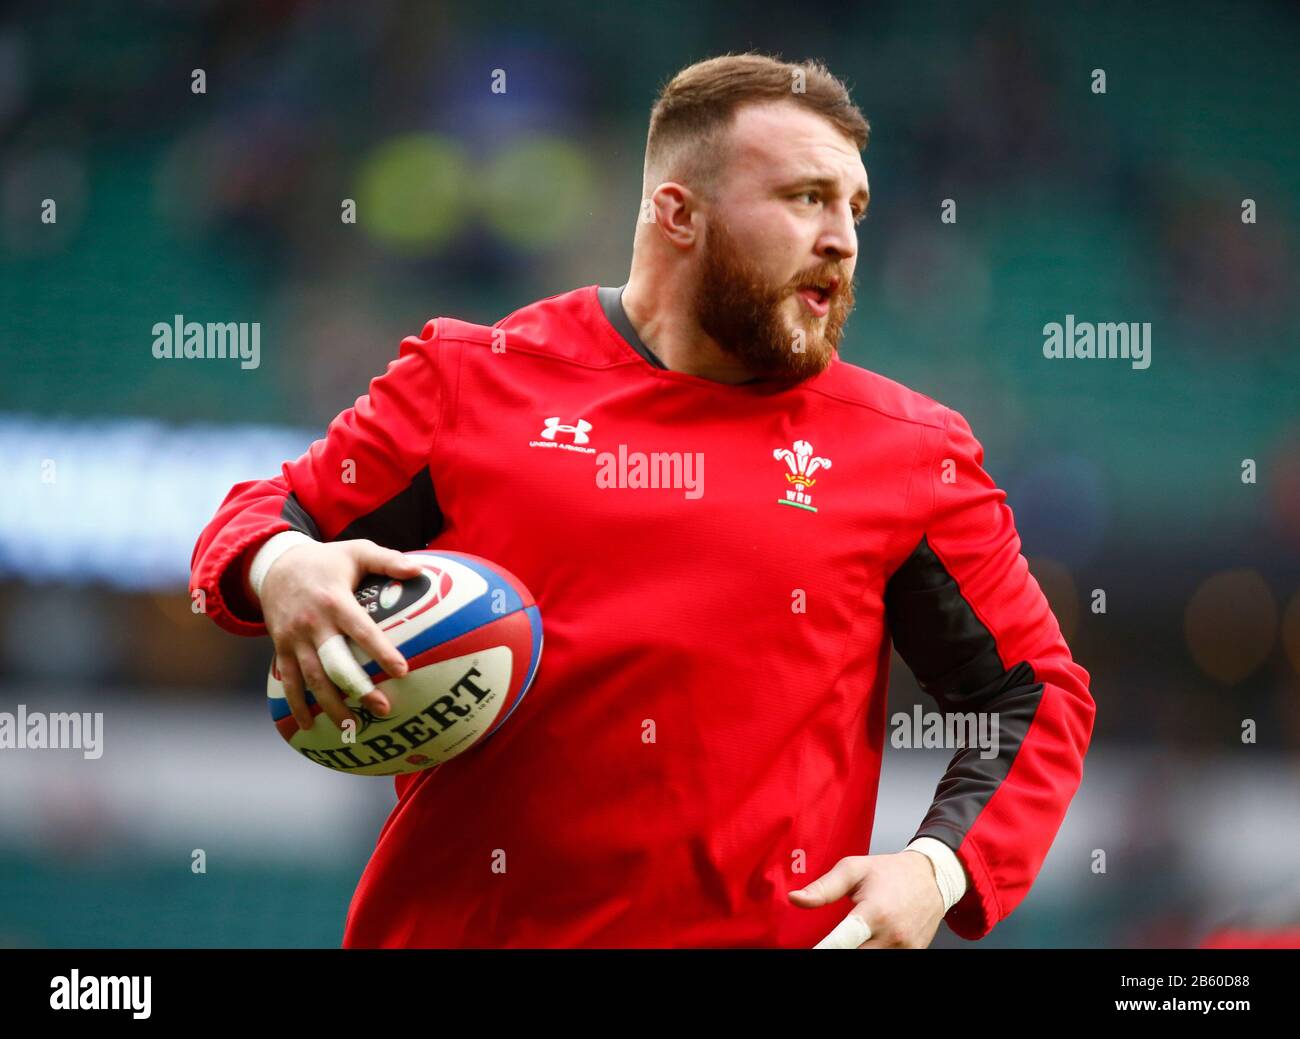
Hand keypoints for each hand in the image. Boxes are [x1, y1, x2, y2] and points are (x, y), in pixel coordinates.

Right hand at [260, 538, 423, 731]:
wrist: (274, 565)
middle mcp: (312, 623)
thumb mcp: (357, 551)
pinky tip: (309, 725)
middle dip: (357, 688)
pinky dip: (296, 705)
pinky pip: (288, 681)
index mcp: (334, 601)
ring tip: (352, 726)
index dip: (380, 651)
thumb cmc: (326, 560)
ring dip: (330, 705)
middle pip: (335, 662)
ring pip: (311, 678)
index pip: (361, 629)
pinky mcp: (281, 648)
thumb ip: (388, 560)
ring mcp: (294, 638)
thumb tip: (419, 569)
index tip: (401, 671)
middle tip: (383, 708)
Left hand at [788, 851, 945, 947]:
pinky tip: (868, 941)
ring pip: (868, 959)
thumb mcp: (854, 869)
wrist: (931, 878)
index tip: (814, 949)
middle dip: (838, 949)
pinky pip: (884, 960)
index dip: (826, 948)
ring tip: (852, 936)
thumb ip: (824, 887)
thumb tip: (795, 899)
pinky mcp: (912, 954)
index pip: (844, 941)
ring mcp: (904, 948)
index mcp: (875, 912)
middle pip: (854, 954)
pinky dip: (871, 951)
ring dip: (856, 950)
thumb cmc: (890, 872)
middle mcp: (892, 935)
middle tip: (830, 940)